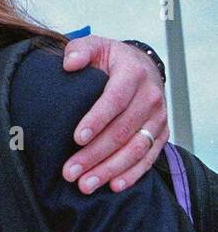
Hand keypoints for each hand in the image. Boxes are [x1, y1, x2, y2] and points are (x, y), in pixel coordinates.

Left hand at [60, 35, 168, 194]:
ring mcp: (158, 117)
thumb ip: (79, 50)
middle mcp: (150, 97)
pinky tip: (113, 185)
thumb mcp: (94, 46)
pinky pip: (149, 157)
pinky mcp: (161, 133)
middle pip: (123, 130)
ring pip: (136, 149)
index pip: (115, 99)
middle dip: (95, 154)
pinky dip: (132, 173)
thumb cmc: (109, 59)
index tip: (76, 138)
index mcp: (133, 74)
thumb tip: (70, 63)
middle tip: (69, 172)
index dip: (97, 119)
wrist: (140, 66)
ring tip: (85, 184)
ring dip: (110, 169)